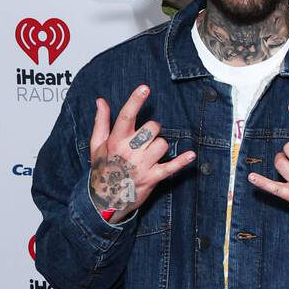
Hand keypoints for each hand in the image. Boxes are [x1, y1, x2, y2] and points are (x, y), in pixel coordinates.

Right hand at [89, 86, 194, 220]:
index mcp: (116, 141)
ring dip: (159, 146)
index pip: (126, 116)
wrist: (104, 199)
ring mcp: (142, 165)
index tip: (145, 88)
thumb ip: (101, 122)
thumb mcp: (97, 145)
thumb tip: (101, 101)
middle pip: (151, 128)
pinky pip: (171, 167)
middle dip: (152, 129)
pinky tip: (191, 155)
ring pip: (162, 144)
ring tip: (150, 154)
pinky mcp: (152, 178)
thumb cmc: (103, 169)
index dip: (135, 101)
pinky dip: (182, 162)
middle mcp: (130, 151)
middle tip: (146, 138)